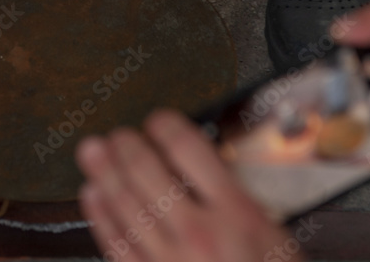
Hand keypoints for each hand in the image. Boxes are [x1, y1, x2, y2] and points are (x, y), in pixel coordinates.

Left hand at [75, 110, 303, 261]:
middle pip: (147, 172)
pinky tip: (92, 196)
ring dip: (104, 172)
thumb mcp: (277, 237)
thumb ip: (239, 199)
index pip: (189, 148)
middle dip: (127, 146)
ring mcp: (170, 261)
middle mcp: (199, 233)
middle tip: (118, 134)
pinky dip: (100, 216)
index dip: (166, 126)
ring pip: (124, 204)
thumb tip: (203, 165)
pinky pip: (117, 244)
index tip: (159, 121)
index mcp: (238, 214)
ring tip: (92, 151)